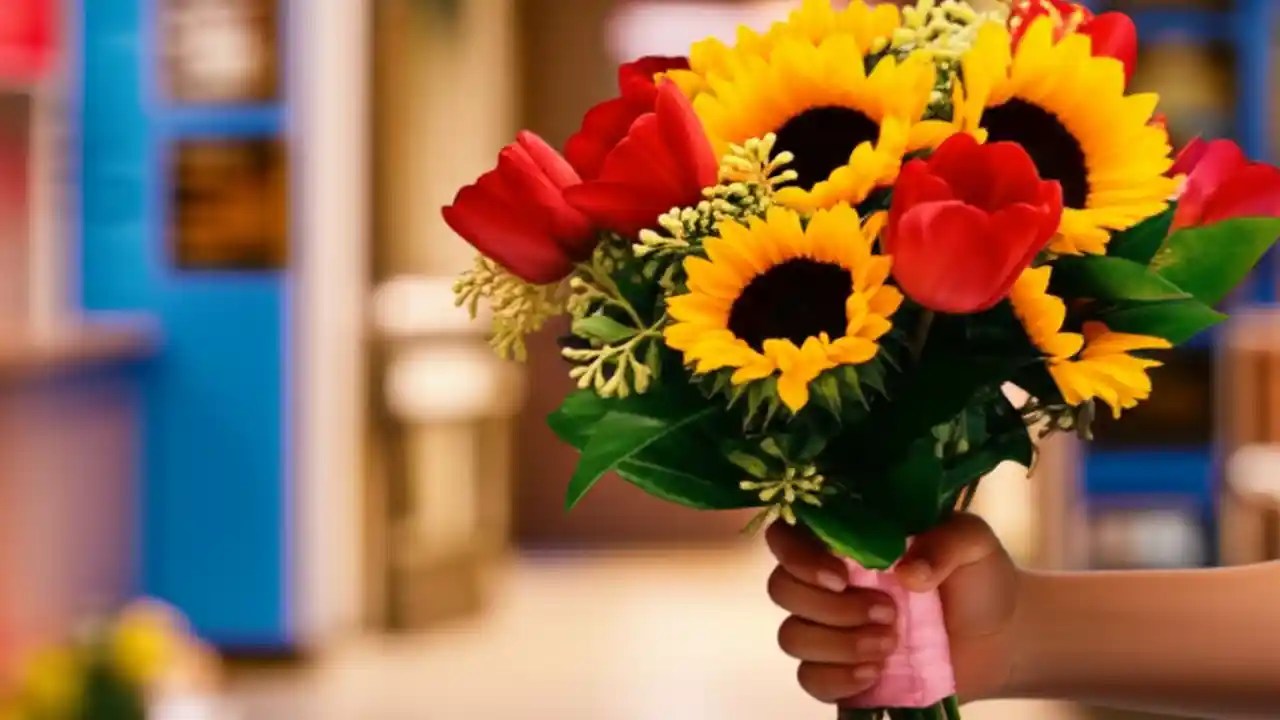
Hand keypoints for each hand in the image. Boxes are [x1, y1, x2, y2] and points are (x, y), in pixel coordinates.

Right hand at [765, 514, 1019, 704]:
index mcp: (843, 541)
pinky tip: (876, 672)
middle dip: (830, 606)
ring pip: (792, 636)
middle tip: (889, 611)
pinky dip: (838, 678)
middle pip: (781, 589)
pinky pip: (810, 679)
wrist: (1000, 635)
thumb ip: (946, 542)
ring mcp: (829, 630)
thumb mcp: (973, 543)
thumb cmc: (977, 576)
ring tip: (891, 643)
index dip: (797, 555)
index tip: (841, 574)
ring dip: (838, 643)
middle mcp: (825, 583)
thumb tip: (907, 573)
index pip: (787, 536)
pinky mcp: (840, 673)